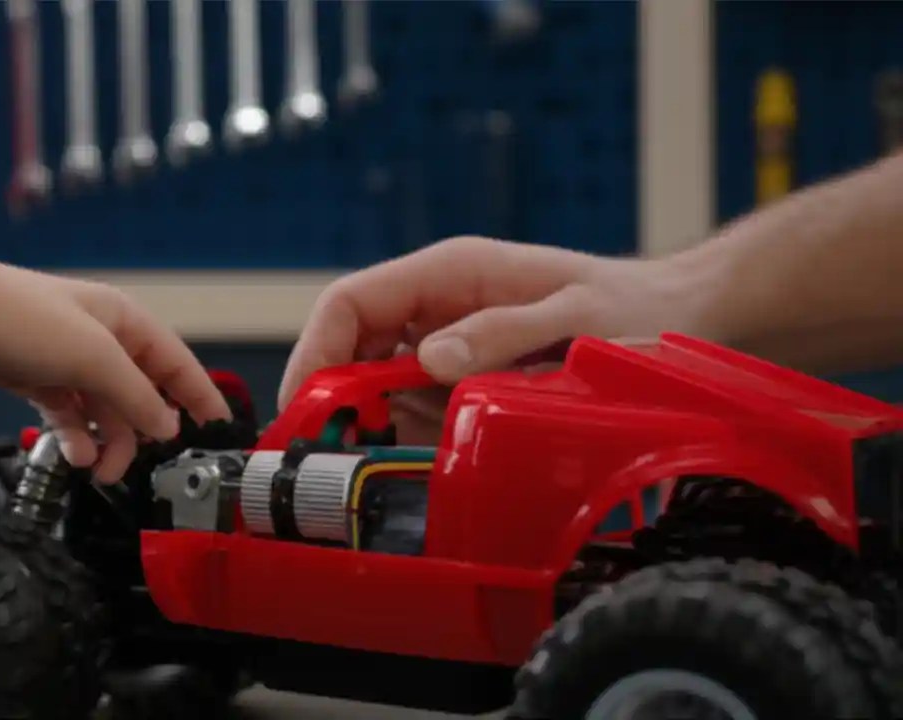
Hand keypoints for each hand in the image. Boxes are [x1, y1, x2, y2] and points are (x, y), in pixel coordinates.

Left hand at [0, 271, 233, 483]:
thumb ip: (136, 395)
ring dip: (106, 440)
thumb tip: (167, 426)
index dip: (199, 396)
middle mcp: (101, 339)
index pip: (177, 363)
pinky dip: (75, 436)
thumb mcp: (92, 357)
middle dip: (140, 432)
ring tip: (96, 467)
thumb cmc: (19, 317)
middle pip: (139, 394)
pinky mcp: (37, 377)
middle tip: (132, 466)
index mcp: (125, 321)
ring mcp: (68, 360)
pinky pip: (70, 414)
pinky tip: (74, 453)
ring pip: (104, 410)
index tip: (218, 429)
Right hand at [279, 236, 712, 439]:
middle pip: (352, 346)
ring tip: (383, 467)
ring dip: (374, 425)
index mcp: (449, 273)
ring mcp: (451, 342)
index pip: (350, 303)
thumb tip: (427, 360)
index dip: (314, 352)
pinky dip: (413, 437)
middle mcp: (438, 305)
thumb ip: (501, 333)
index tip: (303, 408)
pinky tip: (430, 461)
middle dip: (335, 399)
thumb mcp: (574, 320)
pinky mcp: (467, 377)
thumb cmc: (636, 309)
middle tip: (330, 457)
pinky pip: (418, 408)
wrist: (685, 318)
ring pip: (380, 383)